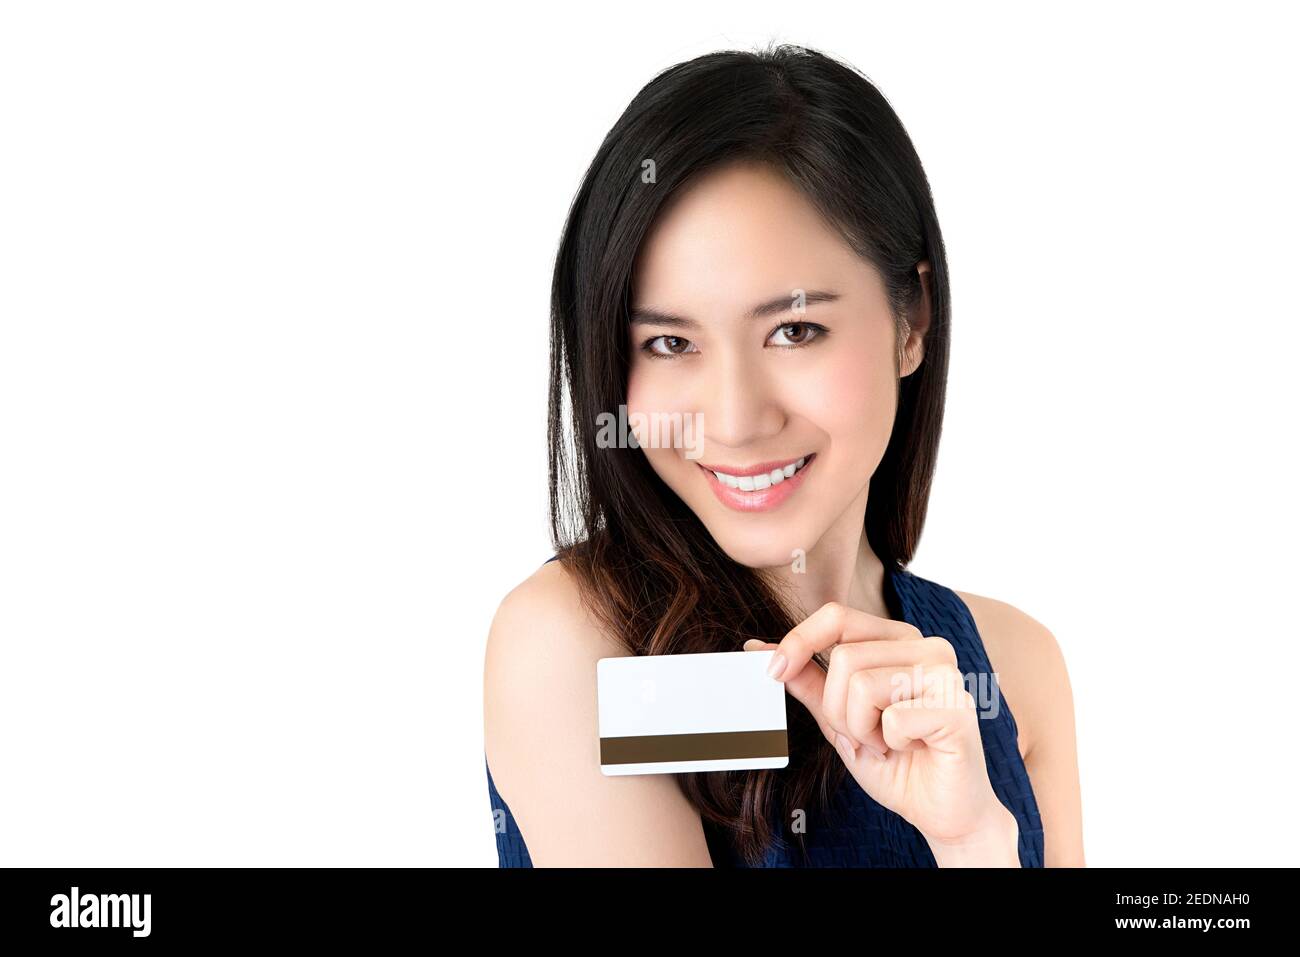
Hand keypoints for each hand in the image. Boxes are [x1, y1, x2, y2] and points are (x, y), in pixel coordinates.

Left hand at [743, 601, 1019, 865]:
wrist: (941, 812)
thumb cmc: (895, 763)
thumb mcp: (838, 719)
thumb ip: (807, 681)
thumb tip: (758, 647)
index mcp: (899, 640)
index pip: (836, 616)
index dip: (798, 641)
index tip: (772, 672)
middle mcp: (927, 647)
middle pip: (843, 657)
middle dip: (837, 709)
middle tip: (864, 735)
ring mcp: (946, 674)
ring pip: (861, 685)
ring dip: (861, 729)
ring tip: (888, 742)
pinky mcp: (957, 708)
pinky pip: (891, 719)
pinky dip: (889, 744)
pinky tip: (911, 749)